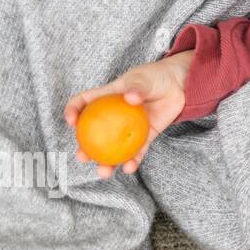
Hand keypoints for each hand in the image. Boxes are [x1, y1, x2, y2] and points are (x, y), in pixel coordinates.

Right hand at [63, 51, 195, 177]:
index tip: (71, 122)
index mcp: (107, 98)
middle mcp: (115, 116)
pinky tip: (129, 168)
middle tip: (82, 157)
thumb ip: (137, 87)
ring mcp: (129, 128)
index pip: (83, 103)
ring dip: (107, 163)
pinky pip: (137, 151)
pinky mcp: (145, 136)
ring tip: (104, 172)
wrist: (179, 84)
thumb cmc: (156, 77)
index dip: (73, 111)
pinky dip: (133, 160)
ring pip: (114, 149)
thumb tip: (131, 97)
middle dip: (85, 149)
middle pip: (94, 134)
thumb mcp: (143, 78)